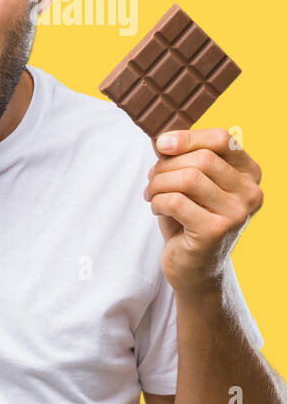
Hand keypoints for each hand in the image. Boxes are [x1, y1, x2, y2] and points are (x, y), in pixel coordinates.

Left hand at [143, 128, 263, 296]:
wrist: (193, 266)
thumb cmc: (189, 218)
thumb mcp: (189, 182)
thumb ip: (183, 158)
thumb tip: (164, 142)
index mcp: (249, 174)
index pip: (222, 139)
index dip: (187, 138)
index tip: (161, 145)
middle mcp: (251, 192)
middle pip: (201, 159)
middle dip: (165, 167)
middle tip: (152, 181)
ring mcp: (237, 213)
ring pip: (188, 178)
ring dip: (158, 184)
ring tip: (152, 195)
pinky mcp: (216, 231)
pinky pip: (176, 202)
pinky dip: (158, 202)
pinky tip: (158, 210)